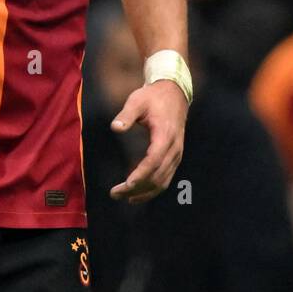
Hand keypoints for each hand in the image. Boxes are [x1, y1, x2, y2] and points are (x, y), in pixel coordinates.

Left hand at [109, 79, 186, 203]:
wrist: (174, 93)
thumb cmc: (153, 97)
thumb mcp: (137, 100)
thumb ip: (126, 115)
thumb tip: (115, 127)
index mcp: (165, 134)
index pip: (154, 160)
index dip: (141, 174)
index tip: (127, 184)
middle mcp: (174, 148)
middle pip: (158, 175)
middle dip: (137, 188)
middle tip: (115, 193)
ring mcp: (177, 154)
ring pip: (163, 181)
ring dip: (144, 192)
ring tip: (124, 197)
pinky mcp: (175, 157)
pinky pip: (166, 179)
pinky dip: (153, 189)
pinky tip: (138, 195)